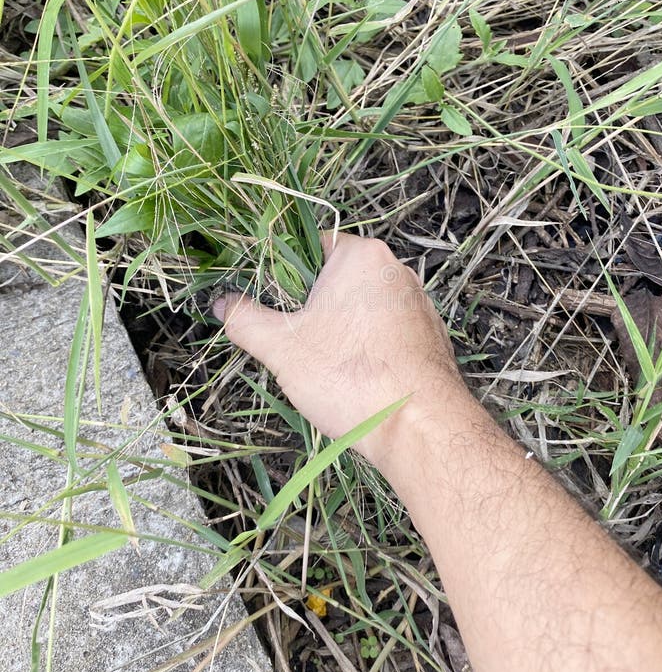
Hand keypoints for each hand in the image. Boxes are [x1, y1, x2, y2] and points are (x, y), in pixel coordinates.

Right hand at [212, 234, 461, 466]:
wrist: (420, 426)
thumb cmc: (351, 376)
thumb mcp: (281, 346)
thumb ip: (245, 319)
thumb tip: (223, 304)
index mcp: (362, 256)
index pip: (313, 245)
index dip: (286, 275)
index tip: (273, 306)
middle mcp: (396, 271)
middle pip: (338, 279)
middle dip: (313, 309)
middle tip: (295, 342)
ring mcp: (418, 304)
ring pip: (363, 308)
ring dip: (340, 330)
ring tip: (327, 367)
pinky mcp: (429, 336)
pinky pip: (386, 331)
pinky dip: (368, 348)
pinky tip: (358, 379)